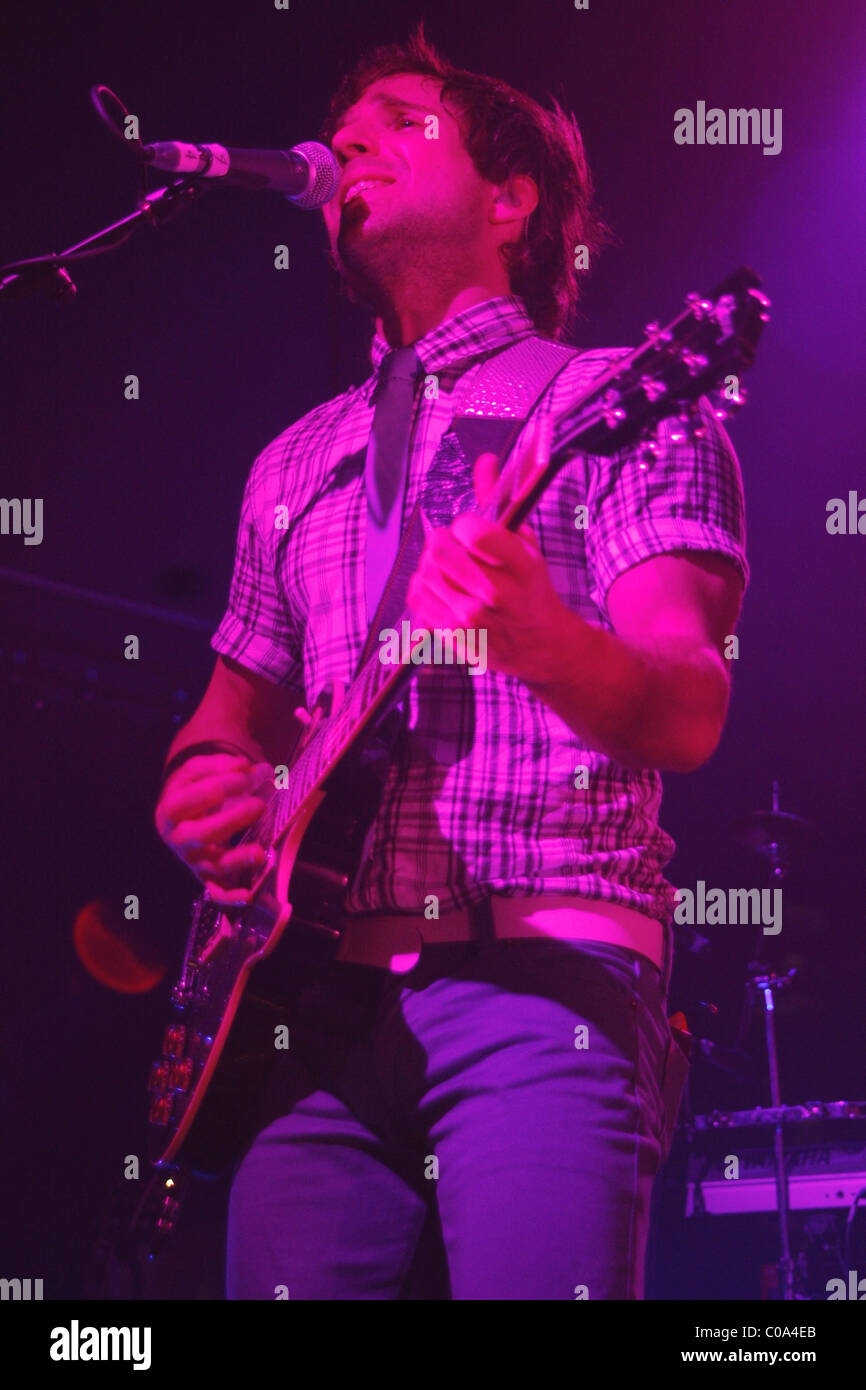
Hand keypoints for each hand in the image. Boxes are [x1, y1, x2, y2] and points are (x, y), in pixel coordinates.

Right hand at [154, 753, 272, 906]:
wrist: (178, 815)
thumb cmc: (190, 790)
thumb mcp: (195, 771)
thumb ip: (218, 765)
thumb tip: (245, 767)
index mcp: (170, 812)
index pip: (191, 800)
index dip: (222, 786)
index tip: (246, 775)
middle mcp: (179, 840)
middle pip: (202, 834)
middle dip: (231, 820)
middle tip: (258, 805)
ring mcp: (193, 861)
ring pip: (214, 866)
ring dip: (238, 860)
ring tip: (260, 853)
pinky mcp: (207, 877)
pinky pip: (217, 892)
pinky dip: (231, 897)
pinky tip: (248, 894)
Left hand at [407, 426, 566, 682]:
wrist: (539, 645)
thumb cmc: (531, 590)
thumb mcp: (525, 544)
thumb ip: (500, 502)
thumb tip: (485, 461)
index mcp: (521, 566)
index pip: (474, 533)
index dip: (464, 524)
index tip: (470, 530)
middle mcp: (496, 594)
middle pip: (438, 550)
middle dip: (442, 542)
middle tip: (454, 547)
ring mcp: (471, 620)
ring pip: (423, 574)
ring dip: (430, 565)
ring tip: (449, 569)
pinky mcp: (452, 637)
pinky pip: (418, 598)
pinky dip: (425, 588)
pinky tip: (443, 588)